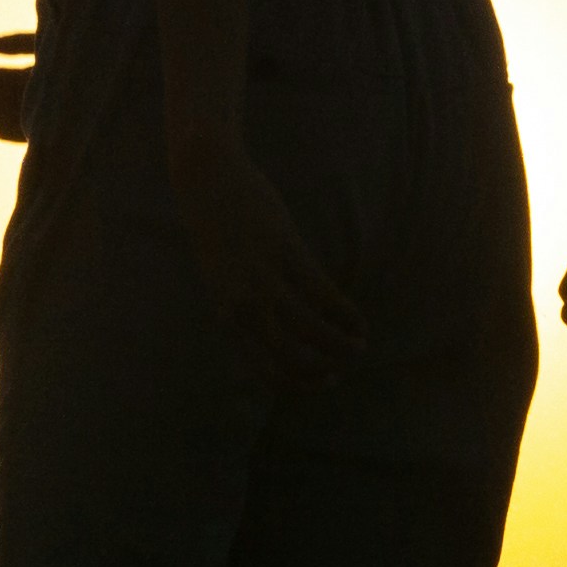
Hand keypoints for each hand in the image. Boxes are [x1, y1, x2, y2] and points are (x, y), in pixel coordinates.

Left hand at [170, 135, 361, 378]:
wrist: (207, 181)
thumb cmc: (218, 232)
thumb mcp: (223, 280)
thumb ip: (244, 309)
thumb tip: (279, 336)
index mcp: (226, 316)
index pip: (263, 370)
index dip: (298, 384)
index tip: (321, 381)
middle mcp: (243, 305)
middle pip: (292, 357)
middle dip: (323, 370)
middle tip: (343, 367)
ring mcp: (265, 280)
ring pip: (312, 329)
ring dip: (341, 344)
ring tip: (359, 345)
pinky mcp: (286, 253)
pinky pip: (324, 294)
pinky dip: (346, 314)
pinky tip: (359, 321)